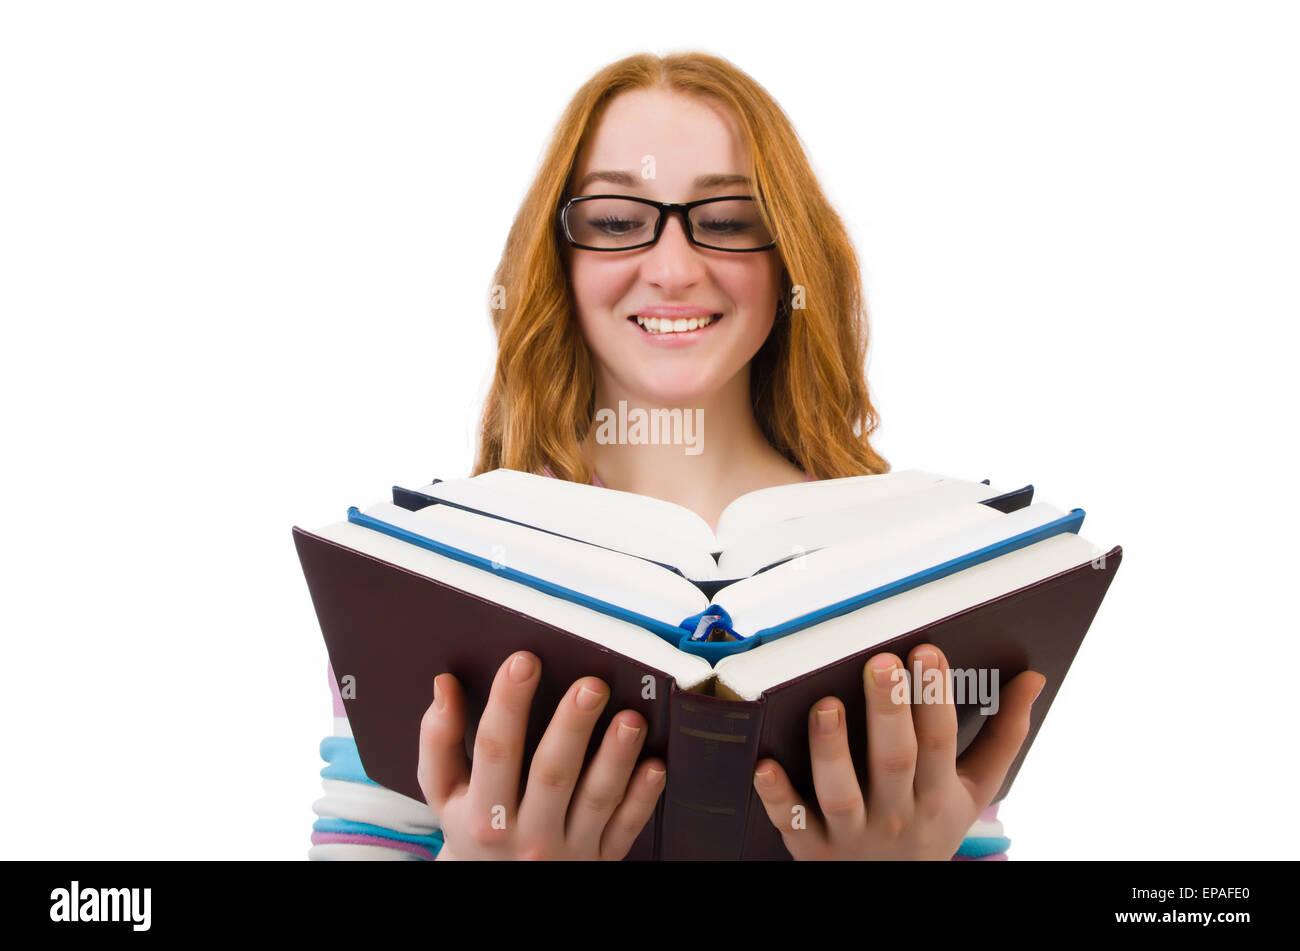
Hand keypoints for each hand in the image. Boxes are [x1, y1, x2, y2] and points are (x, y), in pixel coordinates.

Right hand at [417, 650, 666, 859]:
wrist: (496, 888)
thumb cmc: (474, 825)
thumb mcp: (443, 793)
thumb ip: (438, 739)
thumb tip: (445, 684)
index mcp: (482, 812)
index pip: (495, 750)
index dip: (508, 703)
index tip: (523, 661)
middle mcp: (525, 834)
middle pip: (551, 774)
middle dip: (572, 726)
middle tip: (591, 685)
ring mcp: (568, 850)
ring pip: (596, 800)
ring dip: (616, 758)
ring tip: (630, 719)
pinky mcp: (602, 860)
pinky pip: (626, 828)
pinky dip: (642, 798)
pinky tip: (654, 765)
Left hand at [751, 644, 1044, 859]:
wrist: (894, 893)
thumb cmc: (930, 825)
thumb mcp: (972, 791)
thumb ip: (1003, 736)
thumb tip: (1032, 678)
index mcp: (937, 793)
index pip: (939, 741)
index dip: (934, 697)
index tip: (926, 650)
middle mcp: (896, 814)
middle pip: (894, 761)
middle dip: (889, 711)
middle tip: (881, 662)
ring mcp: (852, 833)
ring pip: (841, 791)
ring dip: (832, 749)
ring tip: (826, 705)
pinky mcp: (812, 848)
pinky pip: (792, 822)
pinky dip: (778, 797)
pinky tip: (764, 765)